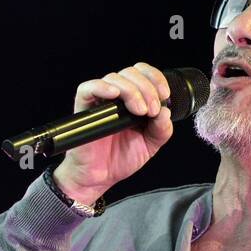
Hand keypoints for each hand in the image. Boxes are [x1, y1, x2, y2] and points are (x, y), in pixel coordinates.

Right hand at [54, 62, 173, 205]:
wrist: (100, 177)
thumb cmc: (120, 159)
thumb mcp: (150, 144)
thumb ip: (162, 129)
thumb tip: (166, 111)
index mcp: (132, 99)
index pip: (143, 73)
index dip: (156, 78)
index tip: (165, 95)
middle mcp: (116, 96)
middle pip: (131, 73)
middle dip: (147, 88)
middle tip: (152, 110)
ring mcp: (100, 100)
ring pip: (114, 78)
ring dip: (132, 91)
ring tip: (140, 112)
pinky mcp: (84, 107)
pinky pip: (89, 88)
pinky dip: (103, 87)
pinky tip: (115, 95)